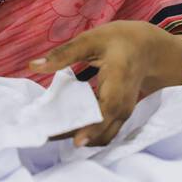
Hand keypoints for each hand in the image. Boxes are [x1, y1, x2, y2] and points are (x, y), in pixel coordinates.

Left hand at [27, 21, 181, 146]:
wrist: (148, 49)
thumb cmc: (119, 40)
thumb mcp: (90, 40)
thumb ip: (63, 54)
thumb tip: (32, 65)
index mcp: (119, 81)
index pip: (108, 110)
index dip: (93, 127)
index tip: (76, 141)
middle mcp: (124, 103)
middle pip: (102, 130)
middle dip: (74, 136)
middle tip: (45, 135)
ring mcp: (124, 113)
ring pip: (103, 136)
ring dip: (79, 137)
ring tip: (50, 134)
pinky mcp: (120, 117)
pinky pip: (103, 132)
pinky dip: (85, 133)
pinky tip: (64, 128)